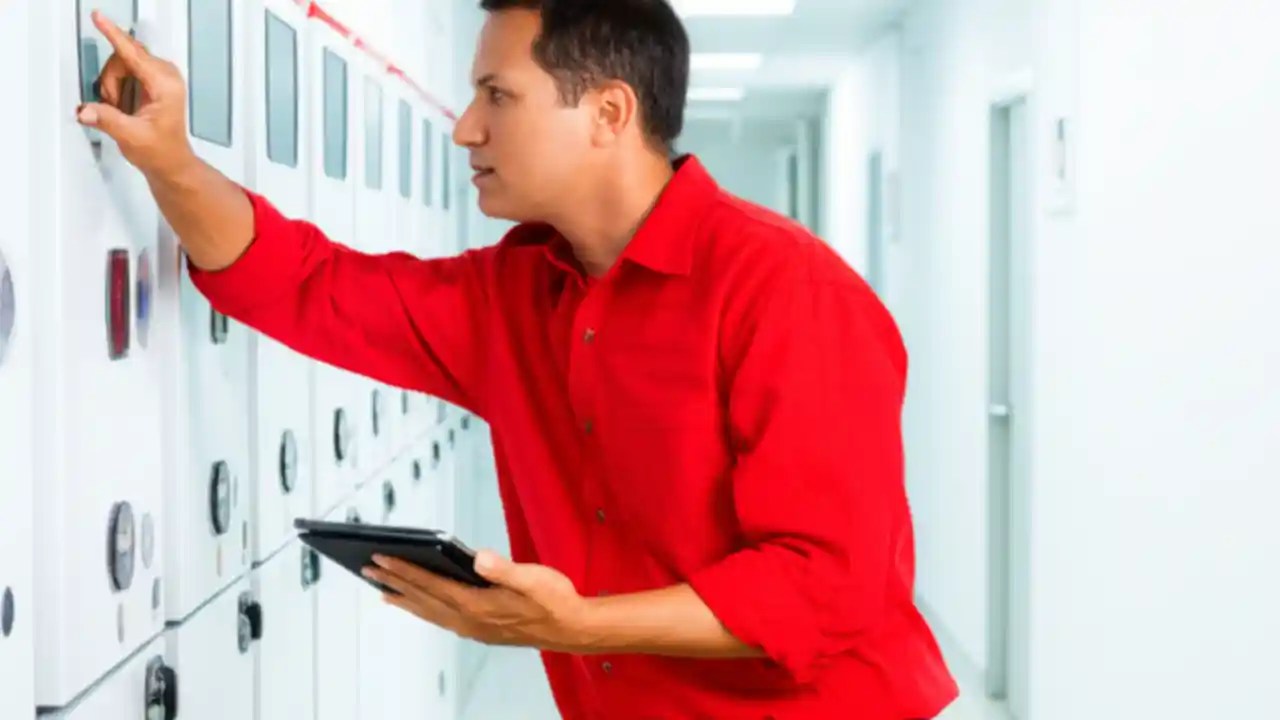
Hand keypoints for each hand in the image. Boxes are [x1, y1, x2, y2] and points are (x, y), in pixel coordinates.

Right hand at [76, 10, 195, 176]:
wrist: (171, 161)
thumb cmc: (160, 151)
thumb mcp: (132, 137)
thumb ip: (108, 120)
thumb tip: (86, 110)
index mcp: (165, 86)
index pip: (133, 55)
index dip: (114, 35)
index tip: (99, 18)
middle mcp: (166, 75)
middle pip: (123, 58)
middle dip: (111, 81)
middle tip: (113, 105)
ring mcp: (160, 75)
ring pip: (120, 63)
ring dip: (112, 85)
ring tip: (120, 108)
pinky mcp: (153, 79)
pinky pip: (124, 69)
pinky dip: (116, 86)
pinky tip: (123, 105)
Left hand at [362, 551, 594, 652]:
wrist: (572, 628)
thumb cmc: (555, 600)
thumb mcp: (534, 578)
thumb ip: (504, 569)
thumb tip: (477, 557)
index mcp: (477, 605)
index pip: (431, 584)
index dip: (404, 570)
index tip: (381, 558)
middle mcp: (469, 620)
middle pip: (423, 599)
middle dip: (395, 581)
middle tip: (368, 568)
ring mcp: (473, 627)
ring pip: (429, 611)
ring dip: (404, 598)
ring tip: (383, 589)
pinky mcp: (480, 630)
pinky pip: (441, 618)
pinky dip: (423, 609)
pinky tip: (419, 604)